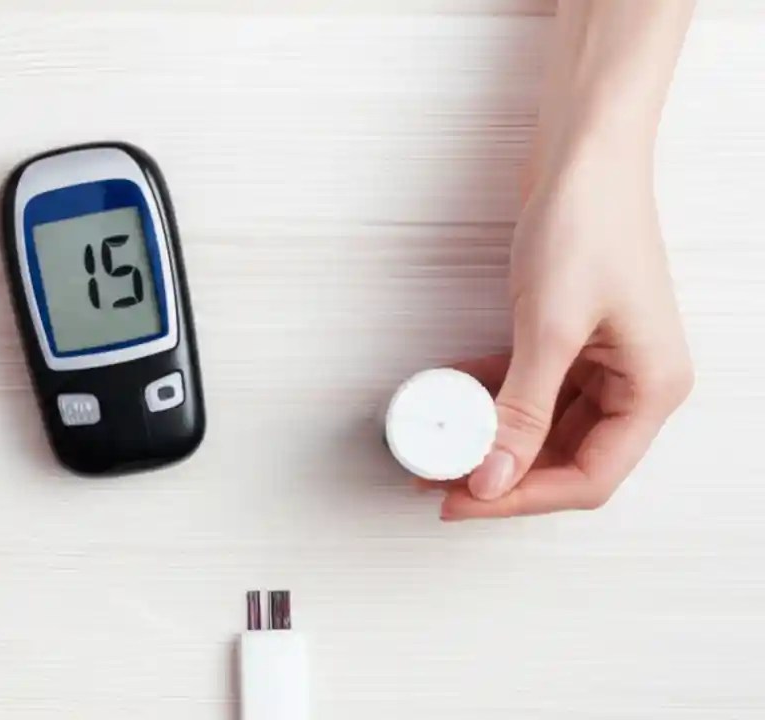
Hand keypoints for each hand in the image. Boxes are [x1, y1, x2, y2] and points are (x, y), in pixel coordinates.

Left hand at [437, 138, 692, 519]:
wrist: (584, 151)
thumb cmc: (587, 226)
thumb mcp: (549, 329)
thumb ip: (521, 412)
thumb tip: (491, 479)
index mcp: (652, 389)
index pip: (588, 477)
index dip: (521, 497)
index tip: (460, 500)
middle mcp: (635, 382)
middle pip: (564, 457)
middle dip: (498, 471)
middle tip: (435, 478)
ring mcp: (603, 360)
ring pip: (541, 424)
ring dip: (489, 436)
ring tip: (430, 444)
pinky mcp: (572, 337)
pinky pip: (530, 386)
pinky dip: (490, 395)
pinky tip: (447, 395)